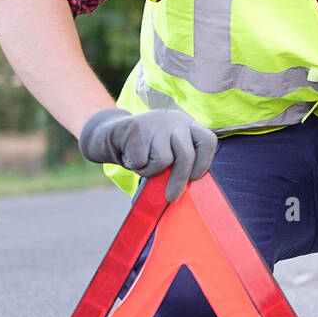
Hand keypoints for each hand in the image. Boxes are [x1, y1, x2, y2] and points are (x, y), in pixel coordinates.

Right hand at [78, 108, 217, 201]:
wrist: (110, 134)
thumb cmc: (144, 149)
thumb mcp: (167, 150)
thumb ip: (179, 162)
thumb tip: (188, 188)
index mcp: (187, 124)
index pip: (207, 141)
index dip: (203, 163)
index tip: (194, 179)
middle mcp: (174, 119)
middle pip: (186, 155)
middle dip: (179, 181)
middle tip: (171, 197)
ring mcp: (155, 121)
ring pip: (163, 160)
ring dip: (150, 171)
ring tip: (142, 162)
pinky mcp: (134, 127)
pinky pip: (141, 161)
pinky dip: (135, 166)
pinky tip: (130, 156)